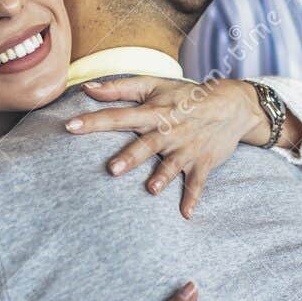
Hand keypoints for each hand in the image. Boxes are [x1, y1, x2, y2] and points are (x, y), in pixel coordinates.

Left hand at [65, 77, 268, 216]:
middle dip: (131, 156)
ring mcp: (187, 148)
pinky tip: (185, 215)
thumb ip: (118, 88)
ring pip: (172, 165)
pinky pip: (197, 183)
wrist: (232, 105)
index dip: (94, 121)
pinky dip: (192, 198)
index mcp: (154, 112)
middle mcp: (169, 131)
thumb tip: (87, 88)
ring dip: (162, 177)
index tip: (69, 127)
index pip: (119, 116)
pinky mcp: (203, 163)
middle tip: (112, 169)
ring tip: (151, 190)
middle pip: (146, 145)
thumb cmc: (186, 95)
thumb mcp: (154, 85)